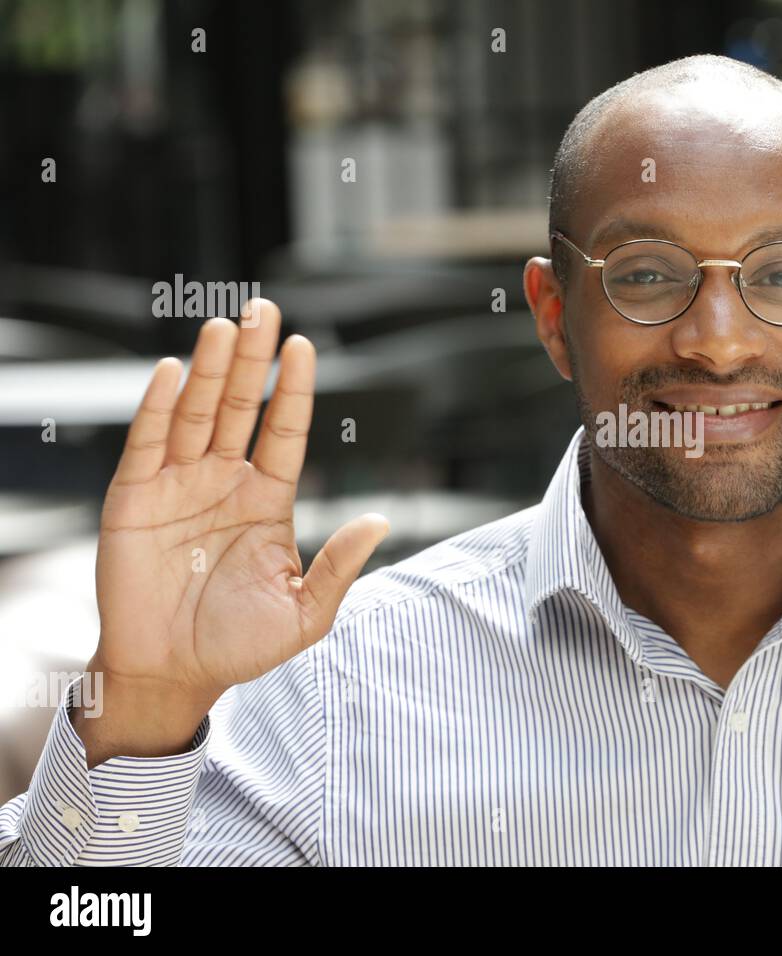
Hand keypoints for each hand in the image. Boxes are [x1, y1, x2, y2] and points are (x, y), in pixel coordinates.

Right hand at [90, 298, 388, 720]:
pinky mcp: (134, 499)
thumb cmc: (238, 646)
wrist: (172, 675)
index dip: (294, 389)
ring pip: (197, 414)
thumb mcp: (305, 613)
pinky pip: (148, 443)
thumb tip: (380, 520)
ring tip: (224, 325)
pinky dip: (159, 407)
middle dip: (252, 359)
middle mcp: (224, 482)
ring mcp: (178, 486)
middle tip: (263, 309)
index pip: (284, 431)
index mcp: (267, 499)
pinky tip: (175, 371)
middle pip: (242, 407)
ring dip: (209, 369)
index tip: (304, 345)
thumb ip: (339, 566)